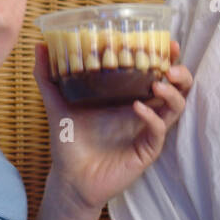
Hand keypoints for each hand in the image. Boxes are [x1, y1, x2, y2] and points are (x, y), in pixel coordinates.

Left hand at [33, 38, 192, 210]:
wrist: (69, 178)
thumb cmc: (68, 140)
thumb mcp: (57, 103)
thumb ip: (48, 76)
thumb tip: (39, 45)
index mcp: (127, 94)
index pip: (154, 71)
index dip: (164, 56)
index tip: (165, 41)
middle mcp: (142, 110)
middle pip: (175, 87)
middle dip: (179, 72)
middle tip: (170, 64)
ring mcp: (147, 130)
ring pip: (175, 108)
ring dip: (172, 93)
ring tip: (158, 85)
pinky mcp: (146, 150)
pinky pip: (158, 131)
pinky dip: (152, 118)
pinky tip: (137, 107)